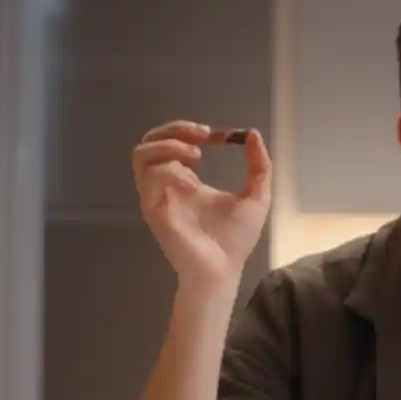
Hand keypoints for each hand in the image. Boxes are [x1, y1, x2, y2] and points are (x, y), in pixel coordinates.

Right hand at [132, 119, 272, 292]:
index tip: (223, 136)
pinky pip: (148, 177)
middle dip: (176, 129)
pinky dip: (169, 171)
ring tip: (197, 156)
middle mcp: (167, 184)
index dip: (195, 131)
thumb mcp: (257, 196)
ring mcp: (157, 196)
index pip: (176, 142)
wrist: (224, 270)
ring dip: (168, 146)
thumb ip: (258, 166)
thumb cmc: (235, 239)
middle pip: (152, 140)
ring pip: (142, 154)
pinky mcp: (153, 209)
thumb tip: (253, 134)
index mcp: (187, 180)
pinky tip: (192, 185)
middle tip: (204, 136)